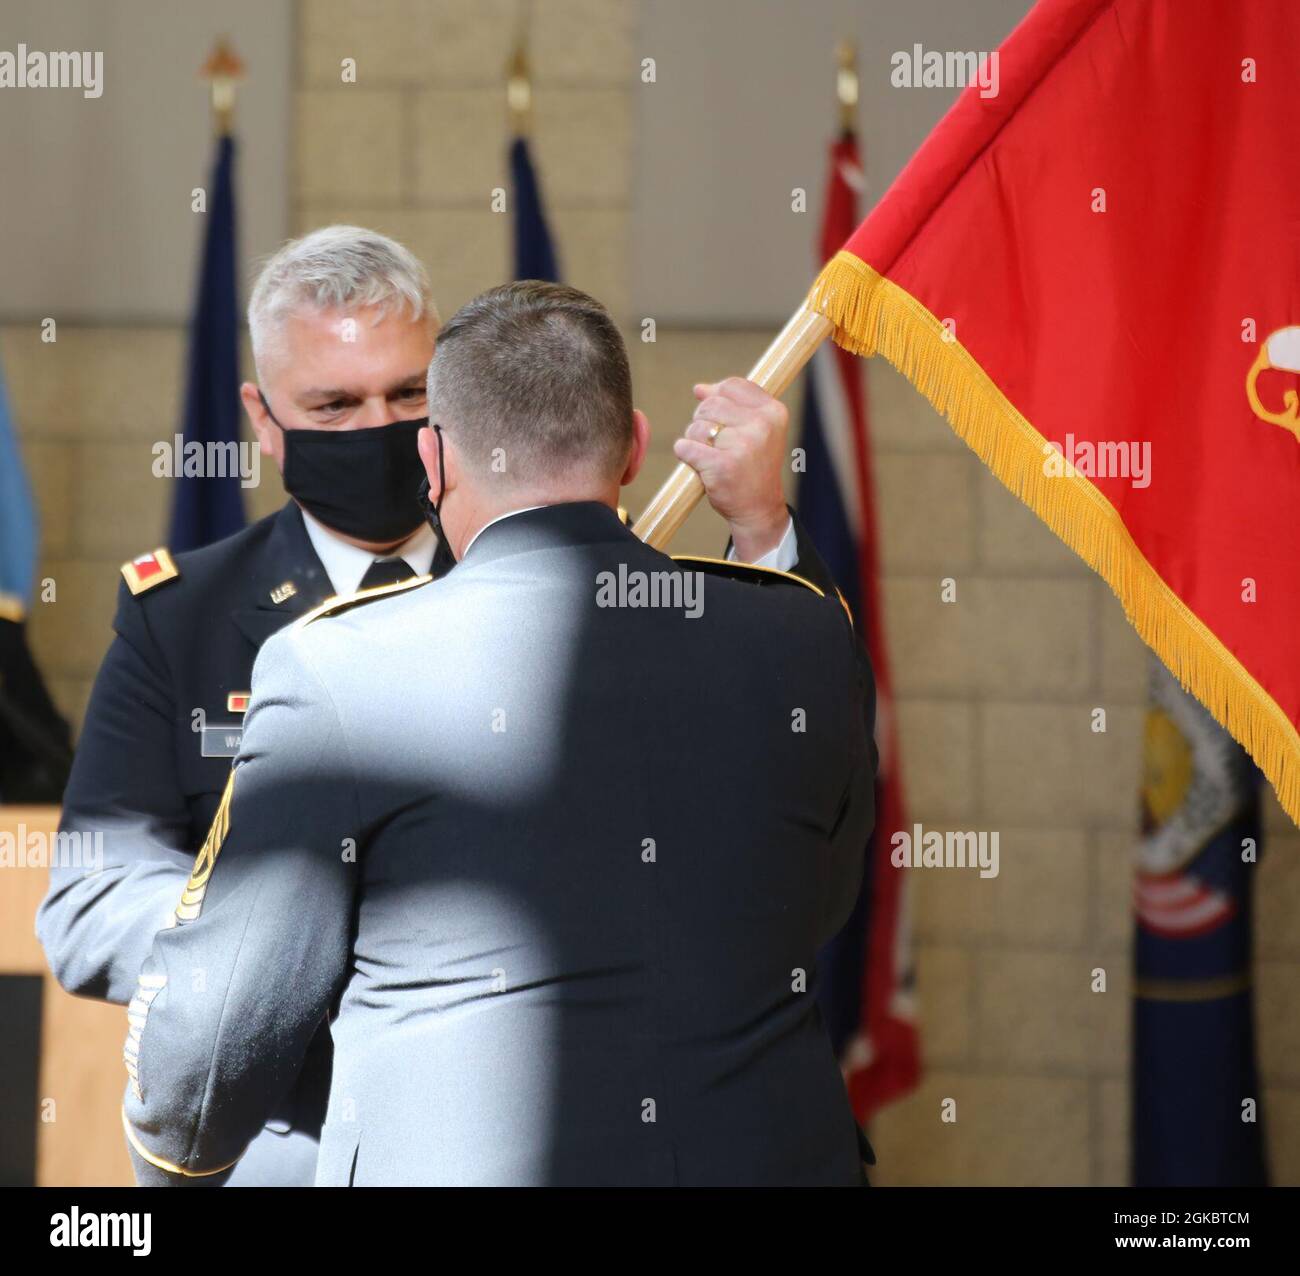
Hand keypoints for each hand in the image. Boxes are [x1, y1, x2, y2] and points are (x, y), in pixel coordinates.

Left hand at [672, 377, 790, 561]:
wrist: (759, 509)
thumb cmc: (753, 467)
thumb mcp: (756, 430)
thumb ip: (731, 405)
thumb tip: (699, 388)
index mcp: (773, 412)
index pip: (732, 386)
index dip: (716, 396)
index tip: (717, 417)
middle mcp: (761, 426)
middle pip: (710, 405)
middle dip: (703, 421)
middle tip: (714, 443)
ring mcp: (742, 445)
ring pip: (696, 427)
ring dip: (694, 441)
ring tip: (710, 457)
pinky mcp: (722, 466)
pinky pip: (686, 447)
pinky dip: (685, 454)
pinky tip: (699, 465)